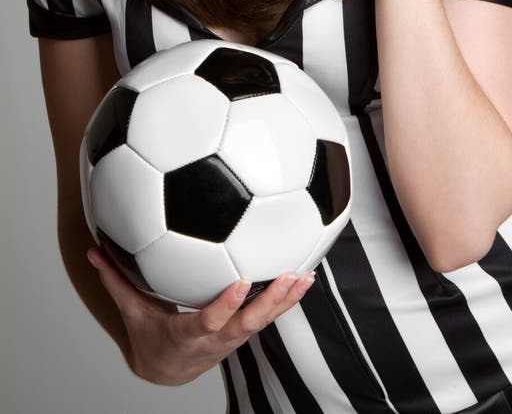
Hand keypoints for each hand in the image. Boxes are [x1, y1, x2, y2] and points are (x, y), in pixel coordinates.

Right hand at [87, 247, 314, 385]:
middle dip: (270, 301)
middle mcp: (217, 337)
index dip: (225, 304)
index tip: (239, 282)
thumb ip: (117, 281)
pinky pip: (269, 316)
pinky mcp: (244, 329)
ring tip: (306, 276)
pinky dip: (287, 300)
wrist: (167, 372)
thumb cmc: (150, 337)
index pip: (210, 320)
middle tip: (290, 276)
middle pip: (248, 321)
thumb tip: (94, 251)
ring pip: (264, 320)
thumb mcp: (132, 312)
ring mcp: (233, 336)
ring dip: (286, 299)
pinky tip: (304, 278)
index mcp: (189, 334)